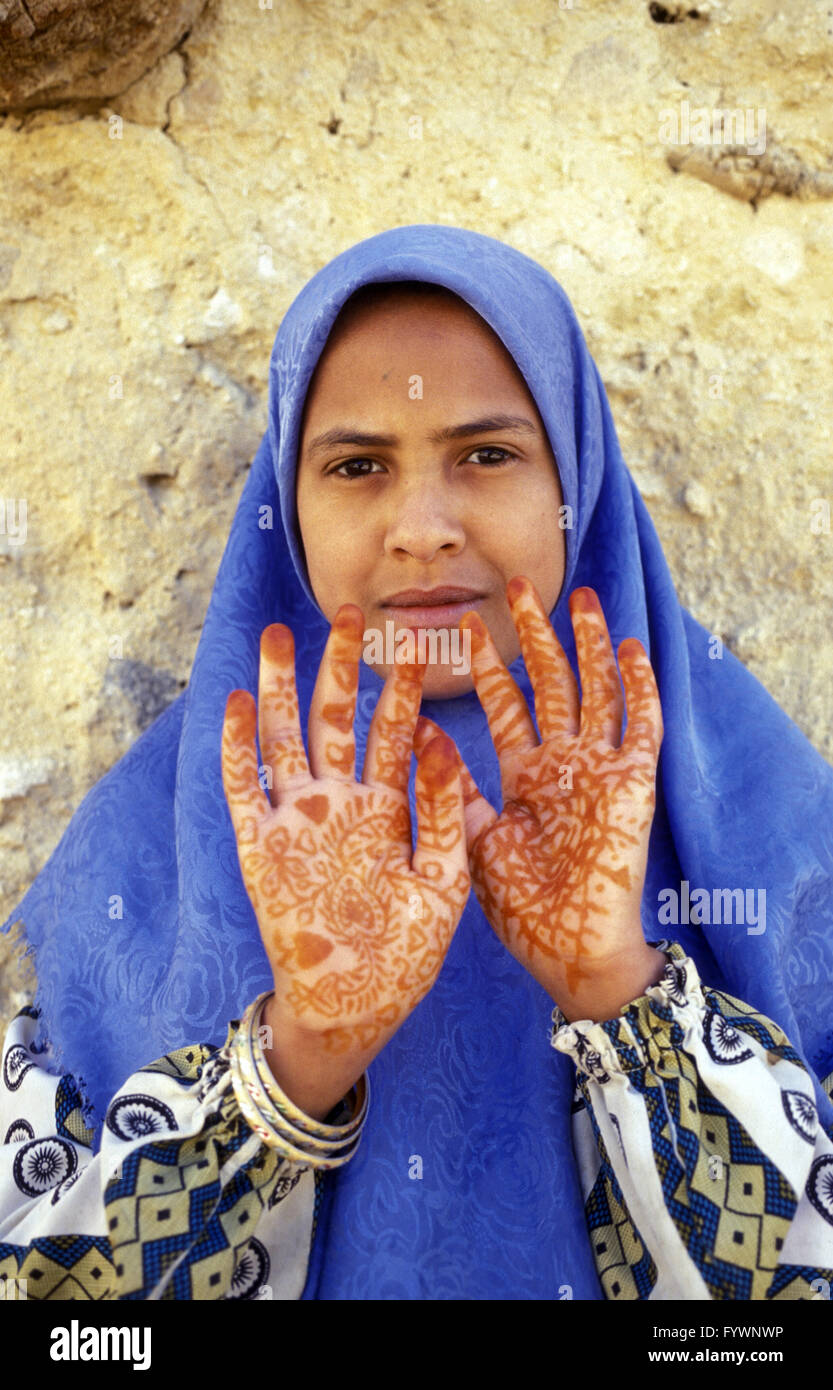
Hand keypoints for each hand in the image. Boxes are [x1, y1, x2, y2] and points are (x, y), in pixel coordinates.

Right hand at [221, 606, 469, 1067]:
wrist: (356, 1009)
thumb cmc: (407, 953)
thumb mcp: (443, 878)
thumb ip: (442, 810)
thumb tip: (439, 738)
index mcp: (386, 807)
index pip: (395, 732)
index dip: (402, 688)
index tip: (416, 640)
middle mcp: (340, 803)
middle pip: (335, 719)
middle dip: (341, 666)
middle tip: (349, 612)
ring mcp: (297, 821)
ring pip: (285, 739)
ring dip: (280, 688)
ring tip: (278, 636)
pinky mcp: (261, 848)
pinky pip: (244, 789)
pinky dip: (238, 747)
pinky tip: (238, 703)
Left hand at [415, 579, 663, 1022]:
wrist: (570, 949)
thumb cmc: (521, 906)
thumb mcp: (474, 838)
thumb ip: (453, 784)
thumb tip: (416, 730)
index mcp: (525, 774)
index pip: (506, 705)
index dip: (488, 666)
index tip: (465, 625)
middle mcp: (563, 762)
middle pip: (550, 683)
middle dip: (538, 635)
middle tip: (522, 585)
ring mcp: (601, 768)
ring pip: (596, 690)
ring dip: (589, 645)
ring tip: (580, 597)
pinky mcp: (634, 783)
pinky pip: (640, 725)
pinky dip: (639, 687)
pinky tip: (631, 648)